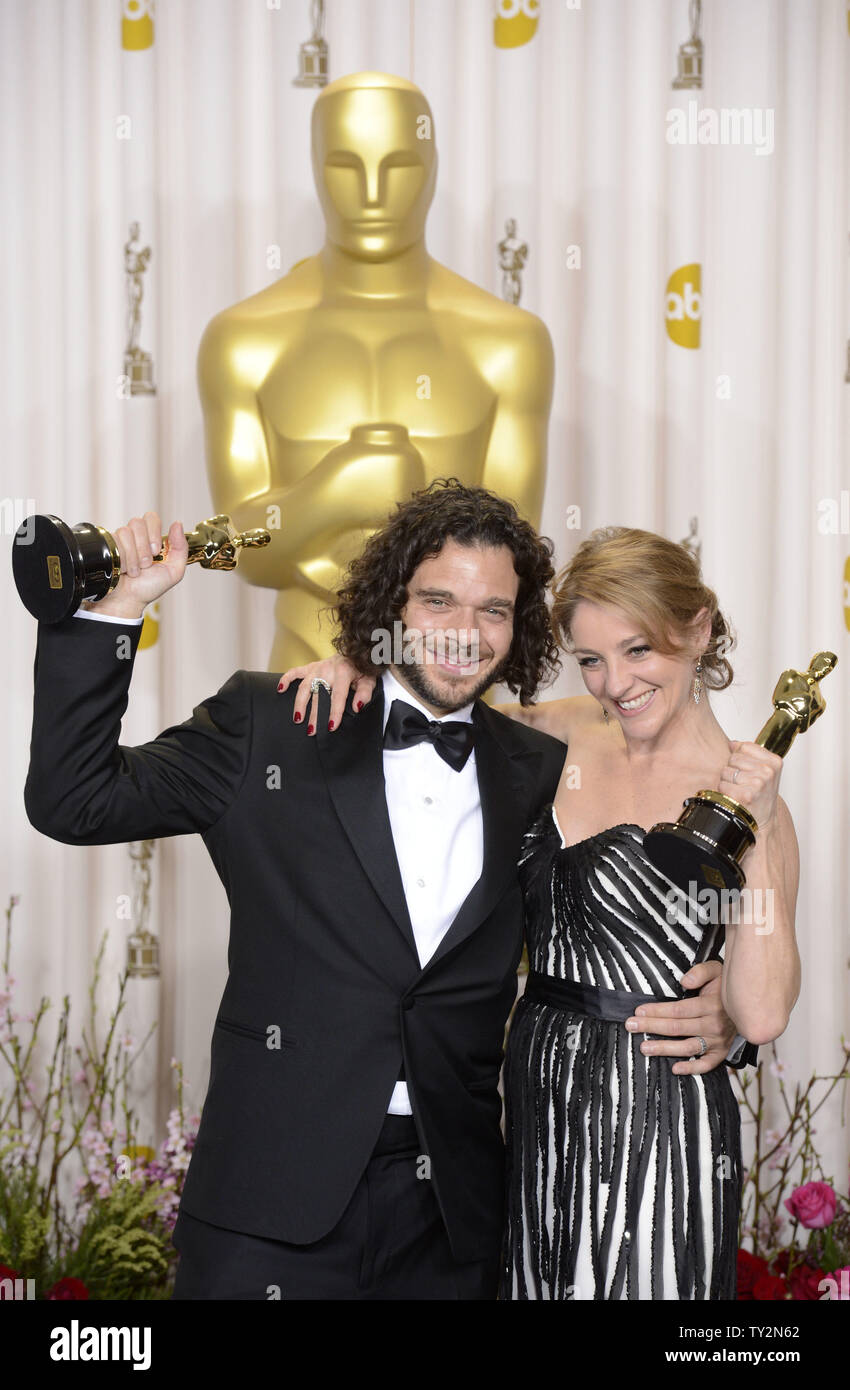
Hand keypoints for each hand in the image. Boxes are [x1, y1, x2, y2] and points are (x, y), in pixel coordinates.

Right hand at [81, 512, 186, 617]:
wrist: (129, 600)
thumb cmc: (148, 588)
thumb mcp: (174, 570)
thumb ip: (181, 547)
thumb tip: (177, 524)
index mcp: (151, 539)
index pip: (151, 517)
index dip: (154, 532)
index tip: (156, 551)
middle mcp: (135, 537)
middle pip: (137, 522)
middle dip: (143, 546)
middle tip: (145, 563)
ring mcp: (120, 541)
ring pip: (125, 532)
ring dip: (133, 556)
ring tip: (135, 570)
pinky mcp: (107, 547)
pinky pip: (114, 542)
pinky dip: (123, 560)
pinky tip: (124, 570)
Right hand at [277, 656, 376, 734]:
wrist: (356, 651)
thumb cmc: (362, 668)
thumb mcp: (369, 679)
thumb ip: (365, 693)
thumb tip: (357, 707)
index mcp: (343, 672)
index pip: (337, 696)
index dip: (334, 712)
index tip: (331, 726)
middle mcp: (327, 669)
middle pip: (319, 695)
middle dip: (314, 714)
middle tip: (312, 730)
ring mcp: (317, 667)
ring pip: (304, 686)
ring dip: (300, 703)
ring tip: (297, 718)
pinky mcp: (311, 666)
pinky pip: (295, 672)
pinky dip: (286, 679)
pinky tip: (280, 689)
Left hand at [624, 961, 737, 1075]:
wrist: (750, 1002)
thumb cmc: (727, 985)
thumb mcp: (717, 969)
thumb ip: (700, 972)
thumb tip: (684, 982)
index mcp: (712, 1004)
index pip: (678, 1010)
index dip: (657, 1011)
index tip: (639, 1011)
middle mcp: (715, 1025)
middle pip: (678, 1028)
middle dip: (652, 1027)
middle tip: (631, 1026)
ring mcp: (718, 1041)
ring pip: (688, 1047)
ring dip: (664, 1048)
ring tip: (644, 1048)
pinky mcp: (722, 1052)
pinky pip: (707, 1065)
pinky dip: (692, 1069)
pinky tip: (675, 1068)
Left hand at [719, 739, 782, 828]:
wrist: (762, 821)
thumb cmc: (761, 796)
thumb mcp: (764, 772)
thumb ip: (750, 754)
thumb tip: (733, 743)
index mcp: (774, 762)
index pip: (744, 746)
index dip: (740, 758)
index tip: (747, 770)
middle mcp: (768, 771)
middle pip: (733, 758)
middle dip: (733, 770)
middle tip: (744, 783)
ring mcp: (758, 783)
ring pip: (726, 771)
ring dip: (728, 781)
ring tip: (740, 790)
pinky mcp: (746, 795)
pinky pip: (723, 784)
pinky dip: (724, 792)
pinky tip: (735, 797)